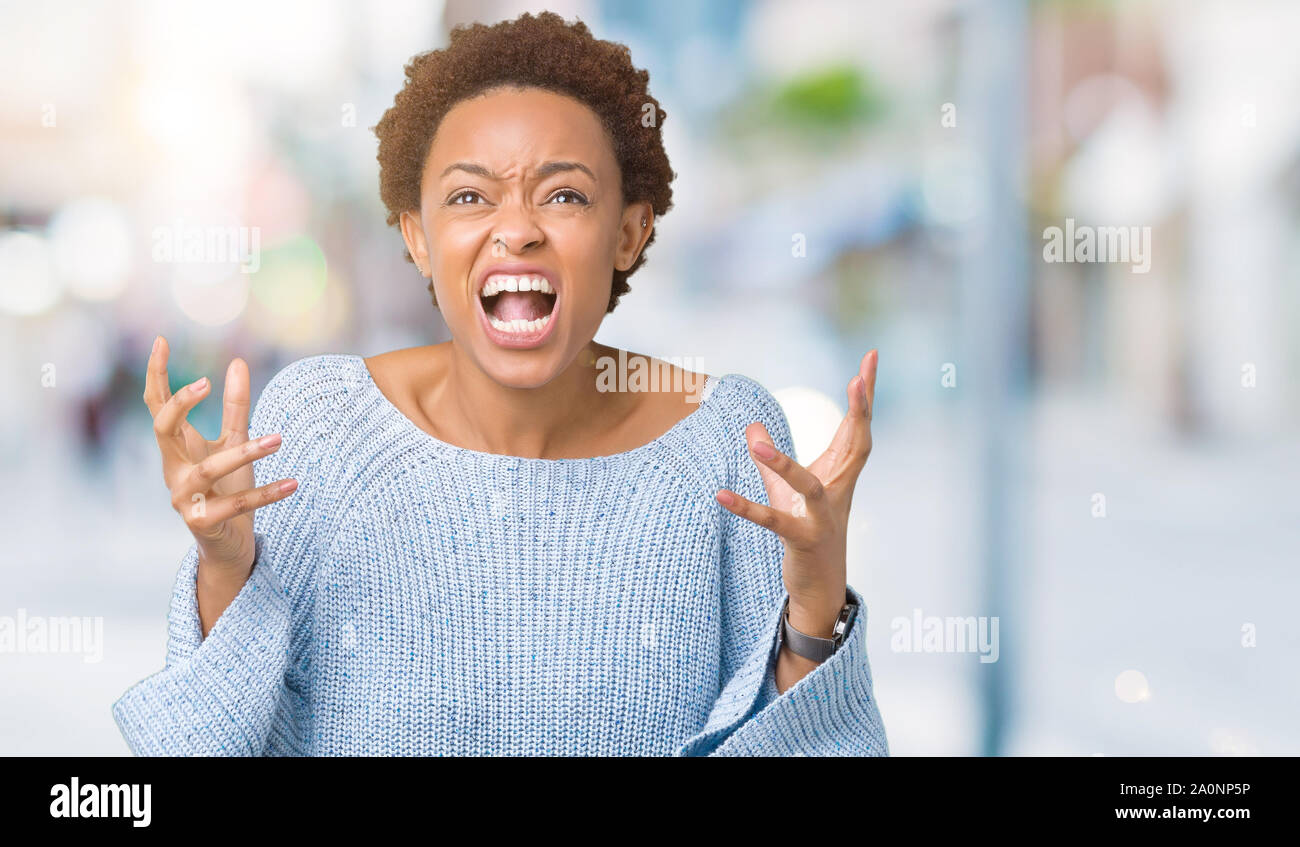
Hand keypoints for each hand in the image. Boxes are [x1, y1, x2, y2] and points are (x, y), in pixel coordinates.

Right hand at [143, 335, 297, 576]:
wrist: (229, 544)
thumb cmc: (228, 488)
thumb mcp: (233, 441)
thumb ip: (235, 406)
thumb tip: (238, 362)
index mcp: (176, 448)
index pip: (156, 405)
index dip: (156, 374)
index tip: (162, 340)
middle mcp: (172, 469)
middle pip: (162, 429)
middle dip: (179, 405)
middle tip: (203, 382)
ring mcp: (183, 497)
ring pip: (207, 469)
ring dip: (245, 452)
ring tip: (278, 439)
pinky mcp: (202, 521)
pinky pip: (236, 504)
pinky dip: (267, 493)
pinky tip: (294, 483)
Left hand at [715, 350, 877, 633]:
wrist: (821, 587)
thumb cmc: (809, 534)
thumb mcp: (787, 492)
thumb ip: (769, 460)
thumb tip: (751, 427)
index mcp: (840, 474)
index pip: (857, 427)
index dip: (864, 395)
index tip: (870, 359)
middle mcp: (838, 491)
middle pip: (855, 445)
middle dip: (859, 411)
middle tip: (859, 377)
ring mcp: (823, 518)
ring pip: (809, 487)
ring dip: (783, 465)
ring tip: (756, 445)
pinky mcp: (802, 541)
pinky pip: (774, 523)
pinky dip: (747, 510)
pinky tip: (719, 496)